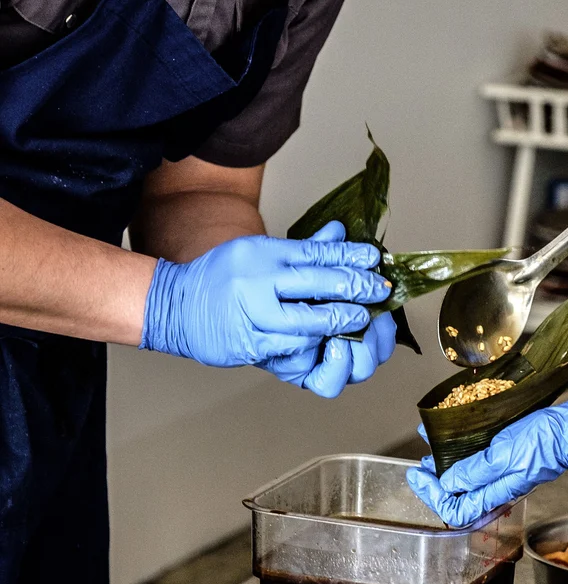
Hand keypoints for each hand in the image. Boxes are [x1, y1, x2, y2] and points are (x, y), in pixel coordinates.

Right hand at [140, 220, 392, 395]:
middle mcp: (258, 283)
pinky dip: (316, 349)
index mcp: (262, 254)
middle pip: (319, 284)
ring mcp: (253, 317)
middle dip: (355, 289)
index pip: (316, 253)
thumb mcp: (259, 252)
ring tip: (359, 321)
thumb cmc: (222, 278)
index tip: (374, 259)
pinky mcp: (250, 346)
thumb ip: (303, 249)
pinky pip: (293, 352)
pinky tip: (329, 343)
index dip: (351, 256)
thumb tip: (341, 231)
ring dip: (340, 324)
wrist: (175, 307)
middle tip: (377, 292)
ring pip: (310, 325)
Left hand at [406, 392, 567, 529]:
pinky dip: (461, 453)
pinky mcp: (509, 460)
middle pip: (458, 497)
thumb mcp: (504, 455)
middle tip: (420, 466)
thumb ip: (476, 471)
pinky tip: (452, 436)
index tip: (417, 476)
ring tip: (430, 449)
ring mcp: (503, 474)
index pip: (455, 510)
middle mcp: (497, 488)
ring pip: (466, 479)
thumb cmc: (544, 442)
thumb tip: (448, 485)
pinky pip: (478, 462)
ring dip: (445, 466)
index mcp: (496, 493)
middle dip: (434, 483)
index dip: (432, 496)